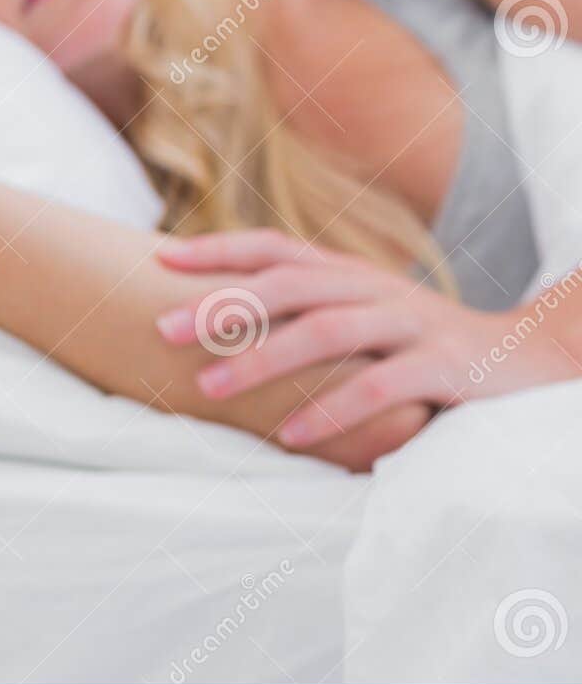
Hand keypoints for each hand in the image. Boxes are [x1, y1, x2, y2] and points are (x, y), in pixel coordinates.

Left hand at [153, 229, 576, 447]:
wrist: (526, 357)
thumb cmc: (419, 340)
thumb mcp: (361, 311)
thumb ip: (305, 306)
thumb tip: (216, 311)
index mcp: (348, 272)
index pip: (274, 248)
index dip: (218, 249)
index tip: (158, 259)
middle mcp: (373, 287)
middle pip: (287, 286)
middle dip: (221, 306)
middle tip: (163, 331)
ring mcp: (409, 323)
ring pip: (326, 331)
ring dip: (262, 359)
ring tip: (209, 390)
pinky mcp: (442, 366)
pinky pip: (379, 387)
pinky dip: (331, 409)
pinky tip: (290, 435)